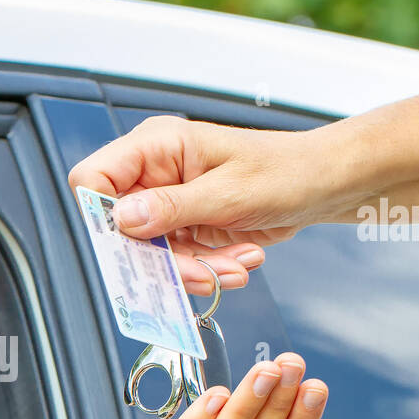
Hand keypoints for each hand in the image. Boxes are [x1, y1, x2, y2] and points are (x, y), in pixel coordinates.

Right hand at [68, 116, 350, 293]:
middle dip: (161, 259)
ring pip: (150, 254)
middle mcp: (154, 174)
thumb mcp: (229, 192)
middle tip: (202, 271)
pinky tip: (238, 261)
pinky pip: (176, 262)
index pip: (94, 178)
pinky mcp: (184, 227)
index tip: (131, 243)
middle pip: (121, 230)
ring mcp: (168, 203)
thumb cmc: (286, 170)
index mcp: (157, 146)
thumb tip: (120, 219)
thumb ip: (171, 207)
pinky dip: (206, 270)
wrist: (323, 185)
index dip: (101, 215)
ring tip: (234, 267)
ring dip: (192, 270)